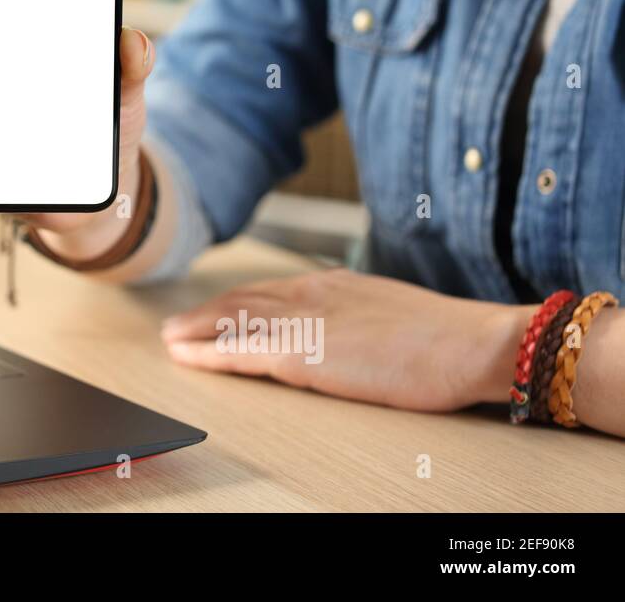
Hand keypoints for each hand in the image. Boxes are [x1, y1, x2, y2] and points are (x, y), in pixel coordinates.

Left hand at [160, 268, 532, 411]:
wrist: (470, 343)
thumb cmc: (445, 336)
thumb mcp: (392, 312)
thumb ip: (360, 315)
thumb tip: (351, 329)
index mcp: (332, 283)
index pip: (268, 290)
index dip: (234, 302)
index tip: (214, 309)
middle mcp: (309, 294)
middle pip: (240, 303)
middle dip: (204, 314)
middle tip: (176, 325)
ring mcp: (302, 323)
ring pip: (230, 324)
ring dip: (194, 331)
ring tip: (170, 339)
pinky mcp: (302, 356)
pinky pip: (239, 354)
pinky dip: (206, 354)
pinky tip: (185, 357)